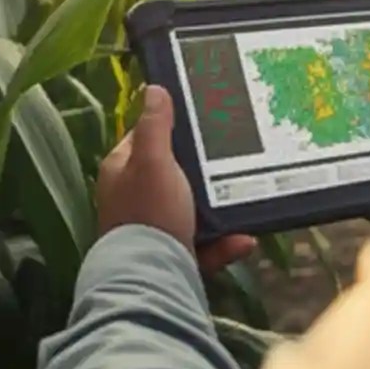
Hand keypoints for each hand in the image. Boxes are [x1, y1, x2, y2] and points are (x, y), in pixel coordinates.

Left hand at [97, 85, 255, 272]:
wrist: (152, 280)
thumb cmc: (150, 212)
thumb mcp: (154, 160)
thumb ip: (156, 126)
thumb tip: (154, 89)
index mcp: (123, 171)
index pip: (144, 138)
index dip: (170, 126)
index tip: (202, 121)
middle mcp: (134, 199)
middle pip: (172, 174)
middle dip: (204, 170)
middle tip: (233, 156)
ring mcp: (154, 230)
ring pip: (193, 210)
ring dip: (221, 208)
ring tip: (247, 200)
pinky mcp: (173, 256)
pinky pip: (206, 245)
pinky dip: (226, 243)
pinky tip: (245, 239)